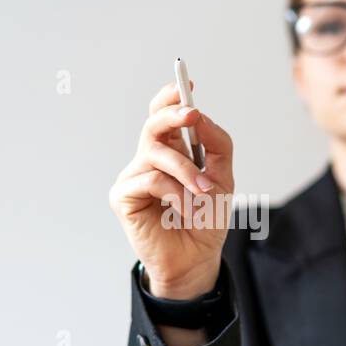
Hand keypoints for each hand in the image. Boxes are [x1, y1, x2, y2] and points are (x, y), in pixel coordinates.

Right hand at [109, 79, 234, 299]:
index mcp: (171, 152)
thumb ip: (216, 145)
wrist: (196, 259)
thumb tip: (199, 117)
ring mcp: (133, 178)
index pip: (162, 116)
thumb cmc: (205, 221)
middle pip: (153, 124)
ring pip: (156, 153)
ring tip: (203, 194)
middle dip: (173, 115)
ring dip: (186, 172)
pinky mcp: (123, 197)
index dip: (171, 98)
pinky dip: (174, 193)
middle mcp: (148, 161)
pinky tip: (184, 210)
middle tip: (192, 115)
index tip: (187, 86)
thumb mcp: (222, 178)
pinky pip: (150, 180)